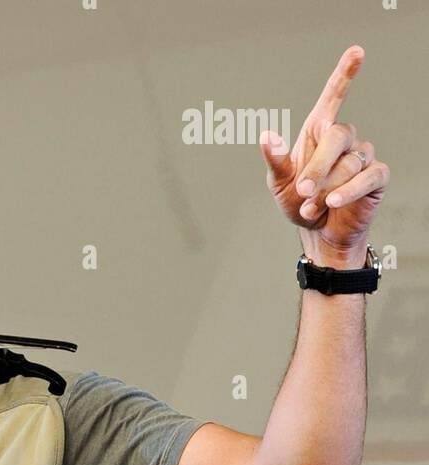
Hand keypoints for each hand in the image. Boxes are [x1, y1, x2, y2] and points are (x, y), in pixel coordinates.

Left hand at [259, 45, 388, 265]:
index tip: (357, 52)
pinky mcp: (376, 176)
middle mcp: (343, 138)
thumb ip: (275, 159)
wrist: (318, 233)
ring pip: (348, 164)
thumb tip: (266, 135)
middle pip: (337, 136)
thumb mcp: (279, 183)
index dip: (345, 73)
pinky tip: (333, 204)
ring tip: (312, 208)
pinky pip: (367, 177)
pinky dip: (348, 192)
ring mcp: (362, 156)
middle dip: (317, 167)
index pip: (334, 95)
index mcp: (319, 131)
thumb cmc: (299, 203)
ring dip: (326, 190)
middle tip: (302, 191)